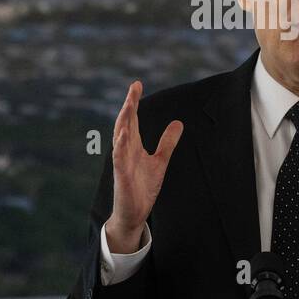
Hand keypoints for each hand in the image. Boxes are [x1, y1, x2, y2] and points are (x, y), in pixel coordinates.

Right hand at [106, 81, 182, 252]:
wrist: (133, 214)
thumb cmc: (143, 188)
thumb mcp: (160, 162)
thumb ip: (167, 143)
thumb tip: (178, 123)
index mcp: (133, 146)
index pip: (133, 120)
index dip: (134, 102)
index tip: (137, 84)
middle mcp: (126, 151)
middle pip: (125, 123)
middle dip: (129, 106)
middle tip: (134, 88)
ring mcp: (122, 163)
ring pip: (120, 138)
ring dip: (124, 122)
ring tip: (129, 105)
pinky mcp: (122, 177)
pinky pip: (119, 159)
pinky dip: (120, 147)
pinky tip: (124, 135)